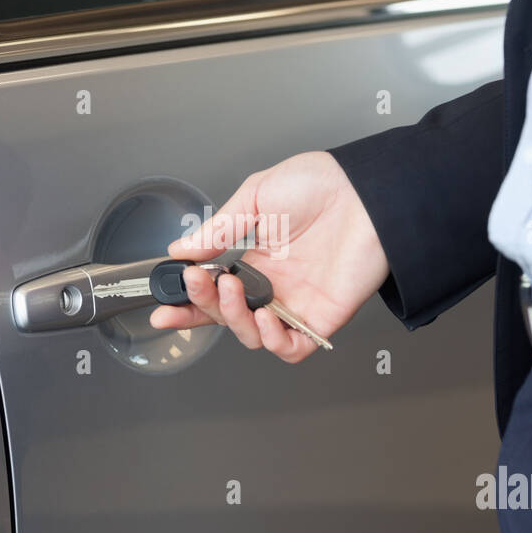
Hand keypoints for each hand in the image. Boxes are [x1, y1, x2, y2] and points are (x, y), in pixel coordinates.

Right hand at [150, 151, 387, 360]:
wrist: (368, 190)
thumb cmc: (325, 184)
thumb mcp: (258, 196)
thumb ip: (219, 229)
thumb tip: (181, 251)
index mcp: (257, 259)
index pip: (213, 290)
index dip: (186, 302)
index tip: (163, 304)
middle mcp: (275, 286)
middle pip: (226, 317)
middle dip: (203, 306)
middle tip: (199, 284)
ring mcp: (297, 304)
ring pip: (253, 336)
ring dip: (234, 320)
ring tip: (232, 291)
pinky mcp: (322, 318)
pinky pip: (292, 348)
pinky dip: (272, 341)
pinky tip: (264, 318)